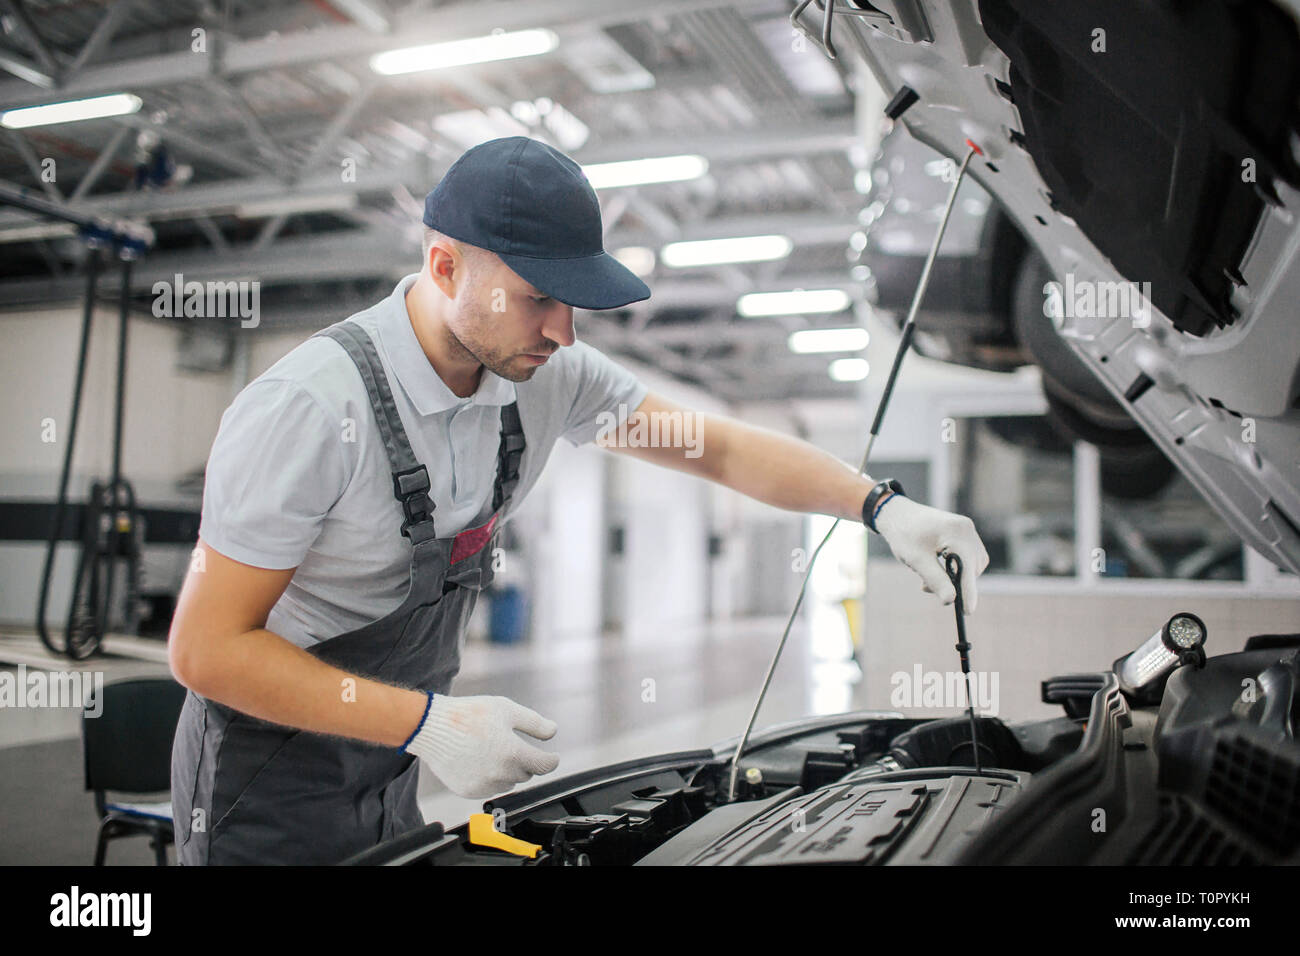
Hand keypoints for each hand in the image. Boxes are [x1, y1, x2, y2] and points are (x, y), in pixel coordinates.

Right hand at [403, 694, 559, 797]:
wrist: (432, 728)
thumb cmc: (468, 715)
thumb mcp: (506, 710)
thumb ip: (534, 723)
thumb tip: (552, 732)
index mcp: (513, 753)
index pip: (544, 765)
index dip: (551, 760)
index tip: (552, 757)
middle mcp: (500, 773)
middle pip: (526, 773)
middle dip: (523, 760)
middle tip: (508, 743)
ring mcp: (484, 785)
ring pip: (508, 782)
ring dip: (507, 771)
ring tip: (490, 750)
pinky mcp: (469, 792)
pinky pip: (489, 789)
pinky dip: (490, 778)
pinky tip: (478, 761)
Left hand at [873, 494, 989, 613]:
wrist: (896, 514)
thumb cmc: (904, 535)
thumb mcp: (916, 560)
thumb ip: (935, 580)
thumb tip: (951, 600)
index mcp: (956, 533)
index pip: (968, 568)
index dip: (968, 591)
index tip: (967, 612)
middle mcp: (967, 529)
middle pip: (972, 568)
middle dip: (955, 582)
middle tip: (925, 587)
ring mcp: (967, 530)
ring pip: (972, 565)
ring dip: (954, 576)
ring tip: (926, 576)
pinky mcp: (964, 534)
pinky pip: (968, 558)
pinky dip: (955, 568)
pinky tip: (935, 566)